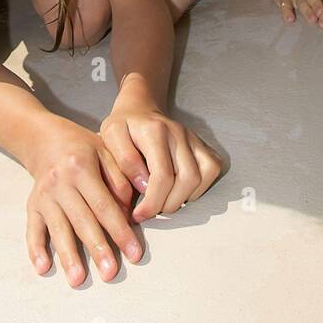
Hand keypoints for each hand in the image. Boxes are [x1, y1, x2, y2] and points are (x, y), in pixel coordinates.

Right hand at [25, 120, 142, 287]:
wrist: (47, 140)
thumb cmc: (84, 150)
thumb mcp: (106, 152)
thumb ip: (121, 178)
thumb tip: (132, 210)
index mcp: (81, 167)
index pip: (104, 205)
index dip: (120, 230)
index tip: (134, 253)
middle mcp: (60, 183)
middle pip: (82, 220)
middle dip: (97, 248)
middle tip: (110, 273)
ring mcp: (44, 196)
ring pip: (58, 228)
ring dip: (68, 255)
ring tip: (77, 279)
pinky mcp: (32, 206)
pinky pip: (32, 229)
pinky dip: (35, 249)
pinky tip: (43, 267)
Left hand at [99, 105, 224, 222]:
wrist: (140, 108)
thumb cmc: (123, 126)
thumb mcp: (110, 136)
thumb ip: (124, 160)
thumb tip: (144, 186)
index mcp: (155, 131)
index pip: (162, 175)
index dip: (152, 203)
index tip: (139, 214)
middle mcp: (179, 133)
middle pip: (187, 179)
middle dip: (169, 204)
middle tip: (151, 210)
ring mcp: (193, 138)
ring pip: (202, 176)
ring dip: (185, 197)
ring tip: (164, 201)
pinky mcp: (202, 144)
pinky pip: (212, 169)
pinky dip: (200, 187)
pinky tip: (181, 190)